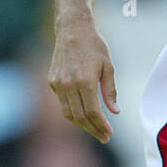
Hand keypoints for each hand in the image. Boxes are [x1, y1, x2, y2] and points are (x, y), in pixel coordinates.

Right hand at [48, 15, 119, 142]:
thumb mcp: (108, 67)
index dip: (101, 125)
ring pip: (68, 113)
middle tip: (104, 137)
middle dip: (93, 129)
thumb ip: (110, 91)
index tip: (109, 133)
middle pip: (79, 117)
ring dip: (82, 124)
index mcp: (85, 81)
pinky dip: (73, 112)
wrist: (72, 29)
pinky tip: (84, 115)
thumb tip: (115, 112)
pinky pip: (62, 103)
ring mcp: (58, 83)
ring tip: (95, 129)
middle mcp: (69, 84)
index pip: (92, 112)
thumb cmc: (94, 46)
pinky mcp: (52, 81)